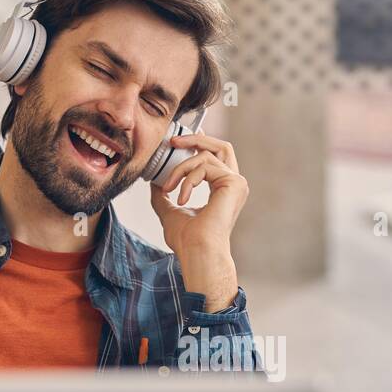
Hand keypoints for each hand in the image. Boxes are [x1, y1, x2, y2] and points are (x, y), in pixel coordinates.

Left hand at [149, 131, 247, 312]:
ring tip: (169, 187)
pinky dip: (187, 179)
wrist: (198, 252)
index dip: (201, 143)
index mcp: (224, 190)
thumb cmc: (188, 240)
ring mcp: (237, 183)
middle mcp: (234, 185)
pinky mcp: (234, 183)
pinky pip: (204, 166)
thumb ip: (164, 195)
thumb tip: (154, 182)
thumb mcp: (170, 211)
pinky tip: (182, 198)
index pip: (217, 157)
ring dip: (181, 168)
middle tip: (173, 143)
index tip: (180, 141)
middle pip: (221, 146)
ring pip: (205, 156)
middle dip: (196, 139)